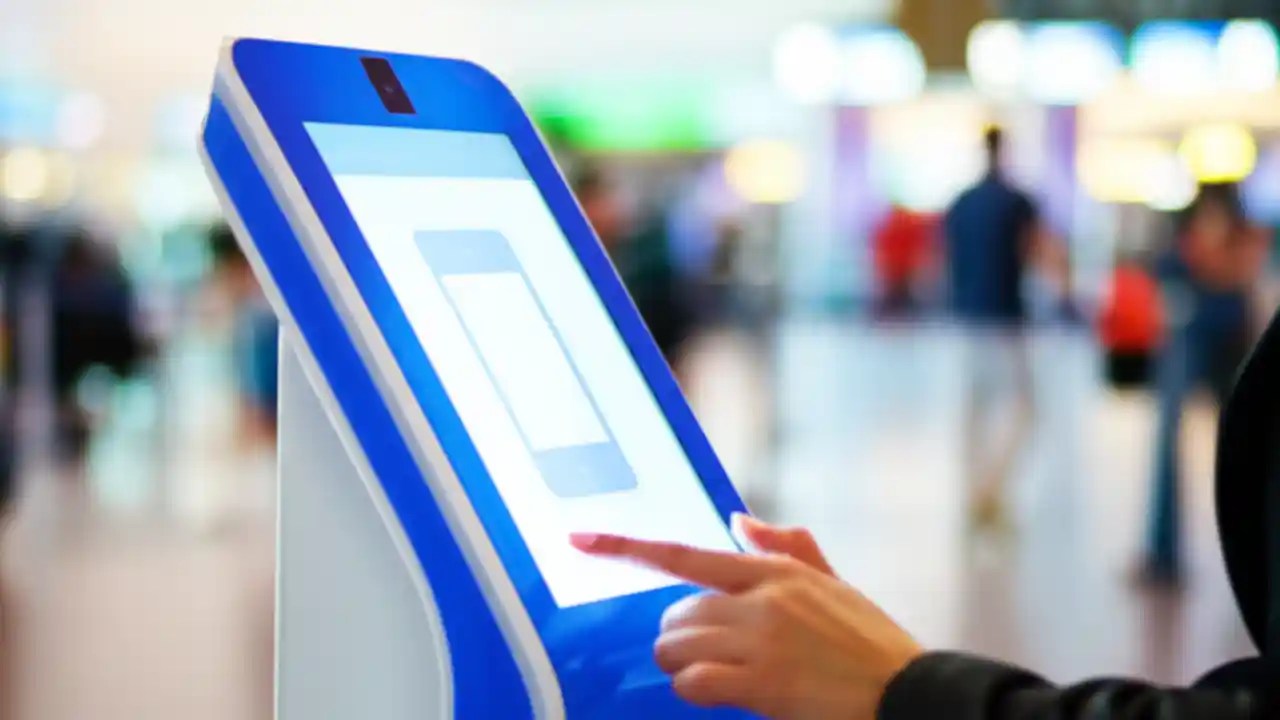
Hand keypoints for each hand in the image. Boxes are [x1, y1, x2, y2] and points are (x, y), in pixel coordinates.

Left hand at [571, 517, 922, 719]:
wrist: (908, 693)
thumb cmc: (870, 642)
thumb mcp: (834, 585)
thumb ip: (785, 549)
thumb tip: (738, 520)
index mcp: (777, 572)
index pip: (687, 554)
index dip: (626, 547)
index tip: (579, 538)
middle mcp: (763, 599)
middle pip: (676, 610)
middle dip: (676, 636)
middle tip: (698, 652)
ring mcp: (762, 642)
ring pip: (679, 646)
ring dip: (680, 664)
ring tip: (707, 673)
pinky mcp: (762, 685)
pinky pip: (694, 682)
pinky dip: (694, 690)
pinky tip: (717, 694)